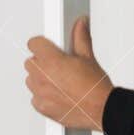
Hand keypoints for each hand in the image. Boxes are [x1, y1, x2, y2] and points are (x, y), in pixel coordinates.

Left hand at [25, 15, 112, 130]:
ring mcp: (40, 92)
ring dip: (41, 78)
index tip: (47, 47)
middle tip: (59, 66)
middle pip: (31, 62)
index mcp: (51, 61)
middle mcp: (42, 76)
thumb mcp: (88, 58)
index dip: (42, 44)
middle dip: (42, 62)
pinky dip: (43, 95)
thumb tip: (80, 24)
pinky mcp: (41, 106)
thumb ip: (80, 38)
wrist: (102, 110)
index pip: (33, 43)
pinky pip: (35, 97)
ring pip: (31, 79)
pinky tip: (59, 94)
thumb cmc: (96, 88)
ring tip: (60, 81)